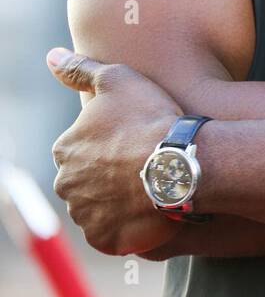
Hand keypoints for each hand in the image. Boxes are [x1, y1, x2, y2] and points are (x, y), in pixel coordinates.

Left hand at [47, 49, 184, 255]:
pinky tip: (146, 207)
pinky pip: (111, 234)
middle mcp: (66, 185)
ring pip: (98, 207)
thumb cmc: (149, 117)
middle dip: (107, 175)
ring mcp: (85, 216)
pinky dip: (125, 225)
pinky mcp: (105, 240)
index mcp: (64, 149)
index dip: (109, 143)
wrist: (179, 164)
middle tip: (141, 163)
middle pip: (85, 180)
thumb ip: (80, 69)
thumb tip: (51, 56)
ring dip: (116, 200)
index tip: (133, 139)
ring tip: (148, 185)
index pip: (79, 149)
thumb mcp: (117, 79)